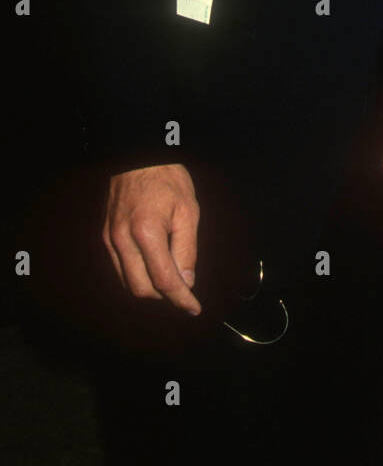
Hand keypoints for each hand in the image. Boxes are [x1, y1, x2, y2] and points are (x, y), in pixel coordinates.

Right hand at [103, 163, 201, 314]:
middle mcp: (122, 239)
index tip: (193, 308)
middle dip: (164, 297)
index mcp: (147, 232)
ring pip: (128, 282)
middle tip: (184, 292)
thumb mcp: (188, 211)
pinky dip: (137, 275)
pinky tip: (153, 268)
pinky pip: (120, 268)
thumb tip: (186, 282)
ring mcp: (110, 239)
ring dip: (150, 288)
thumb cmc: (168, 179)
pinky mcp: (105, 236)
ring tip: (171, 280)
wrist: (139, 157)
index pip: (164, 280)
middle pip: (142, 289)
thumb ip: (187, 249)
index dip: (181, 299)